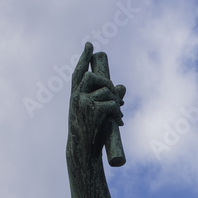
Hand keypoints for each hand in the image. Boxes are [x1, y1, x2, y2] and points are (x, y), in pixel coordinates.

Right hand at [67, 43, 125, 160]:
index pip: (78, 72)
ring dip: (116, 102)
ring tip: (119, 116)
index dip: (84, 58)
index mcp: (74, 95)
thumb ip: (106, 98)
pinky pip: (112, 103)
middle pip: (94, 77)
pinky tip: (119, 123)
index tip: (90, 45)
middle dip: (109, 85)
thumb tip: (123, 86)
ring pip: (106, 91)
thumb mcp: (95, 114)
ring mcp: (83, 102)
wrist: (83, 152)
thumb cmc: (89, 133)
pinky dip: (118, 112)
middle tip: (118, 98)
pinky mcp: (92, 110)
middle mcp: (76, 95)